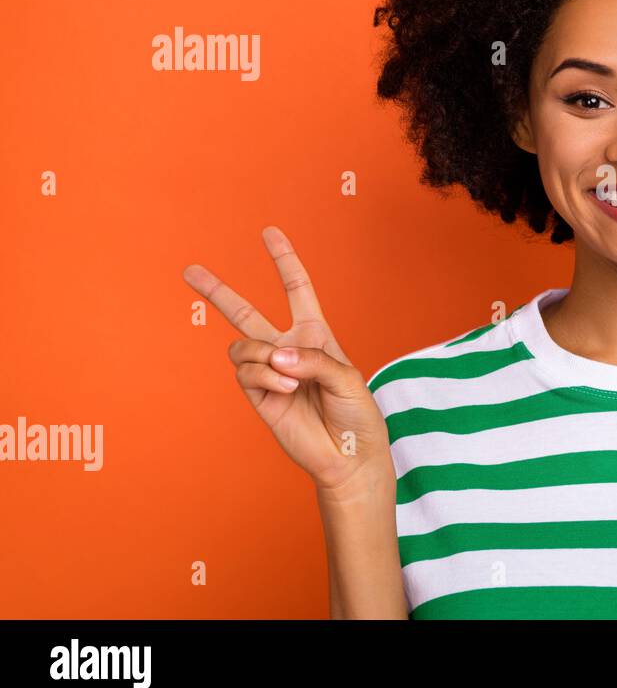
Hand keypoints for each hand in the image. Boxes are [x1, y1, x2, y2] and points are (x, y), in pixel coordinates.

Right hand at [182, 226, 392, 493]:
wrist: (349, 455)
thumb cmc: (356, 413)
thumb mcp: (346, 377)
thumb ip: (312, 359)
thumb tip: (274, 354)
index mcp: (314, 335)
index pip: (296, 289)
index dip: (284, 260)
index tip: (269, 232)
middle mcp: (287, 349)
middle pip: (245, 313)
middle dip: (217, 292)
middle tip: (189, 270)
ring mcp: (269, 373)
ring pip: (242, 345)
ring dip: (263, 356)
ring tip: (289, 378)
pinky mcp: (257, 396)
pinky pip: (246, 372)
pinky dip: (264, 375)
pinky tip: (284, 388)